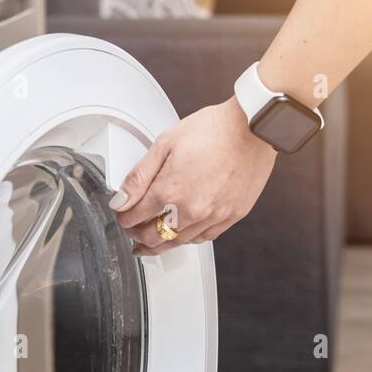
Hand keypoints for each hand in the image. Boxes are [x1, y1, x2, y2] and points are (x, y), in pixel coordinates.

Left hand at [109, 99, 276, 255]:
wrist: (252, 128)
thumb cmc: (213, 129)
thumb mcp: (165, 143)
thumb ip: (139, 176)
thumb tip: (120, 200)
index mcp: (169, 191)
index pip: (134, 217)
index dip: (122, 217)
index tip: (121, 213)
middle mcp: (190, 210)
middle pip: (153, 237)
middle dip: (137, 235)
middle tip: (132, 230)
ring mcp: (213, 216)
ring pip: (178, 242)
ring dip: (160, 243)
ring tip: (150, 241)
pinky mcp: (232, 216)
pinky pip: (204, 238)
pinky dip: (188, 238)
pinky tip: (182, 233)